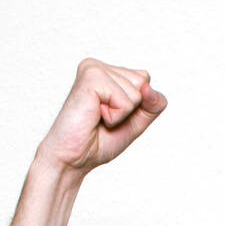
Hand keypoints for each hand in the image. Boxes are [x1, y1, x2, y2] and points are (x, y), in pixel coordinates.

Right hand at [39, 57, 166, 176]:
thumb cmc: (96, 142)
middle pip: (144, 82)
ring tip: (97, 118)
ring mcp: (94, 68)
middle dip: (130, 110)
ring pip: (137, 91)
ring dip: (121, 115)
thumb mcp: (135, 123)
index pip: (145, 81)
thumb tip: (149, 87)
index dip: (136, 107)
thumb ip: (152, 105)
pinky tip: (95, 116)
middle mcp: (100, 66)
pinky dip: (115, 117)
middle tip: (103, 119)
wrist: (72, 159)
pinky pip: (125, 100)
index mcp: (107, 72)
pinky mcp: (91, 77)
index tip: (111, 117)